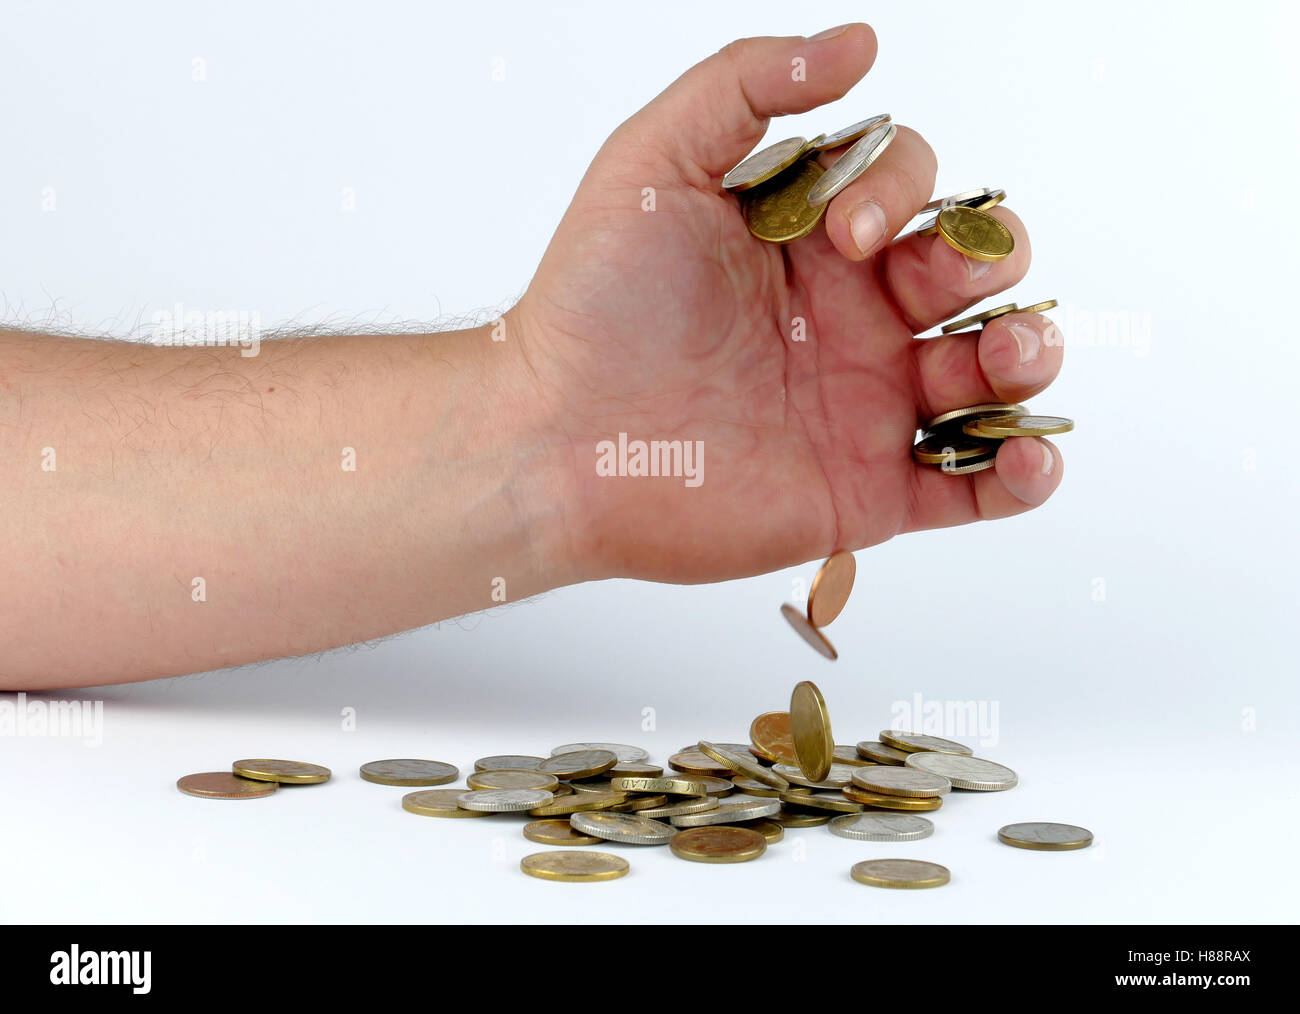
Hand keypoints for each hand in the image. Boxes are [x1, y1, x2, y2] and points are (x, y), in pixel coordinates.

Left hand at [513, 24, 1064, 583]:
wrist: (556, 440)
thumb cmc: (593, 305)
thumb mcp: (654, 161)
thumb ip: (747, 84)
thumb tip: (860, 44)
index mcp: (814, 242)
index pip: (915, 192)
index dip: (907, 194)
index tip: (845, 235)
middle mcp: (851, 319)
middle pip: (975, 274)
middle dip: (990, 262)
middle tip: (930, 287)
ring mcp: (864, 406)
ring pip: (993, 374)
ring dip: (1027, 355)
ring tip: (1006, 356)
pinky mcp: (865, 491)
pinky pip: (972, 488)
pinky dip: (1022, 475)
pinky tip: (1023, 459)